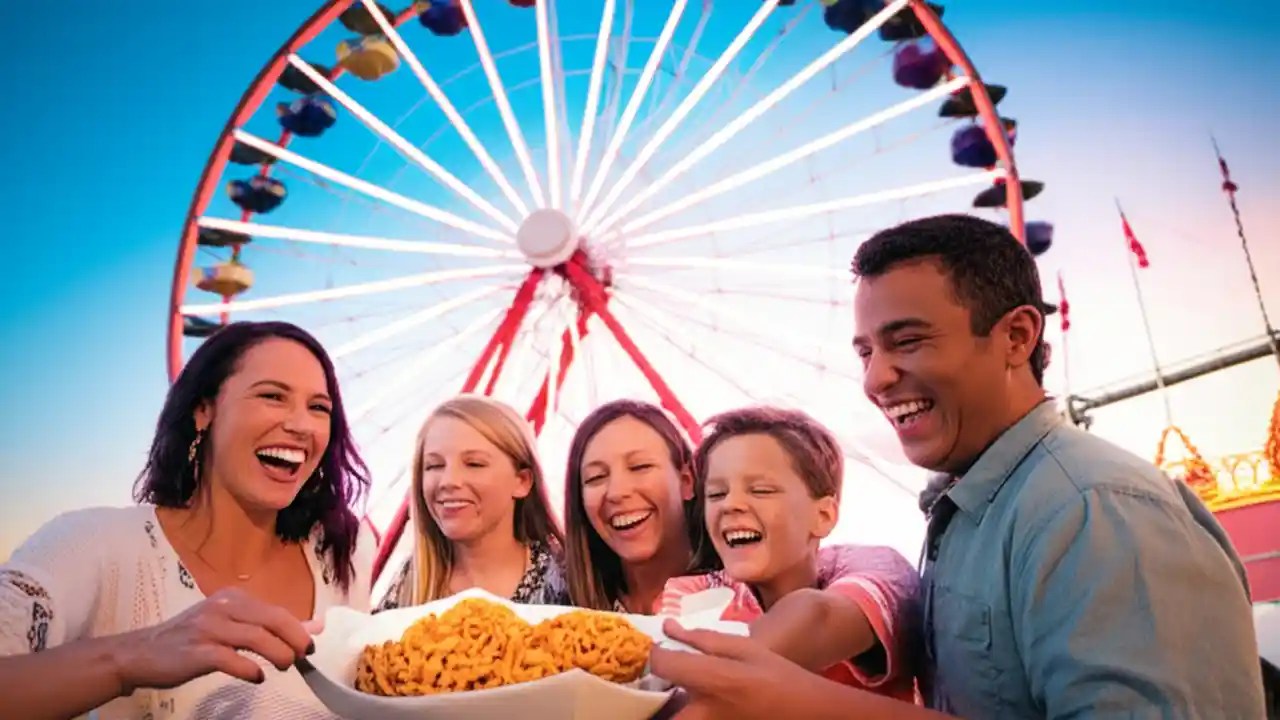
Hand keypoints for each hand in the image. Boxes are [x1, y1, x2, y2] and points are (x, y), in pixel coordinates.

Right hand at [111, 587, 314, 692]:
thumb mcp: (229, 625)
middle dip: (294, 638)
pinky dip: (249, 668)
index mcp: (232, 598)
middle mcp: (222, 607)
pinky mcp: (196, 651)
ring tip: (285, 666)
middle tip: (304, 656)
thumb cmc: (189, 640)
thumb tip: (313, 626)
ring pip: (255, 637)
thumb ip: (267, 625)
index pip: (275, 610)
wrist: (140, 653)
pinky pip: (230, 658)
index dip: (298, 627)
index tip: (311, 645)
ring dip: (278, 653)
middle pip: (271, 619)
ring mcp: (208, 628)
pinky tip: (257, 677)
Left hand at [649, 619, 832, 719]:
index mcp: (712, 681)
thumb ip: (702, 639)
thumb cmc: (778, 675)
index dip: (655, 653)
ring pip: (673, 718)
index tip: (660, 649)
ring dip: (667, 707)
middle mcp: (703, 712)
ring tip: (671, 693)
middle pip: (658, 709)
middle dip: (650, 696)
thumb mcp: (744, 648)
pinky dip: (684, 712)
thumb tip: (668, 627)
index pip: (661, 664)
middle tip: (654, 683)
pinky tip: (690, 702)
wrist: (806, 713)